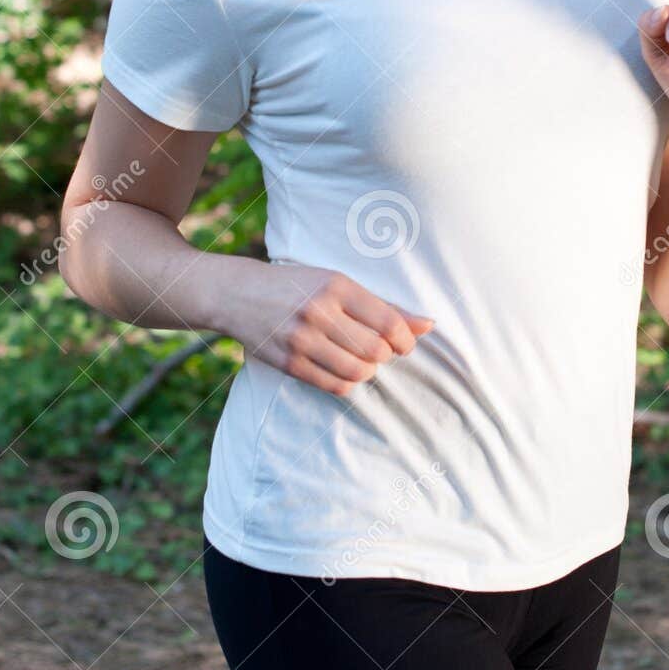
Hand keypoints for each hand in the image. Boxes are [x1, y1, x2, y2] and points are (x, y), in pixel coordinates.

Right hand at [231, 262, 432, 397]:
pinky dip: (349, 383)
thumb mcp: (338, 283)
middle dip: (386, 356)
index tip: (404, 343)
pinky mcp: (289, 363)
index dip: (406, 340)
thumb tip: (428, 325)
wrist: (239, 294)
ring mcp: (301, 340)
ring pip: (358, 372)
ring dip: (368, 371)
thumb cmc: (298, 285)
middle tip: (380, 350)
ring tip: (362, 360)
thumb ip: (383, 306)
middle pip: (375, 351)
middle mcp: (319, 312)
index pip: (388, 323)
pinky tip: (345, 370)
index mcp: (337, 286)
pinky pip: (334, 386)